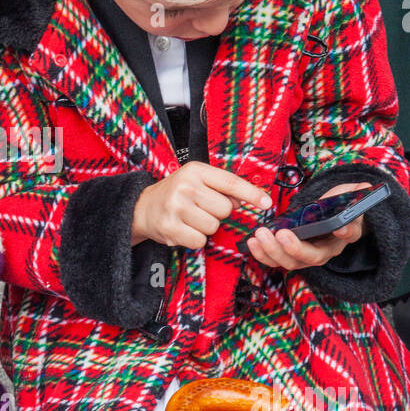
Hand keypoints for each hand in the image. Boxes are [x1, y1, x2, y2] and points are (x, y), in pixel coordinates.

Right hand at [132, 161, 272, 249]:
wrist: (142, 208)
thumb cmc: (176, 194)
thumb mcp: (196, 181)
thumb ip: (221, 187)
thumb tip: (245, 201)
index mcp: (195, 170)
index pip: (230, 182)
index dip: (251, 194)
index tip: (267, 203)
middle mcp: (186, 186)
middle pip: (225, 209)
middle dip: (218, 213)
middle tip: (200, 209)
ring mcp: (177, 207)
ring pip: (213, 226)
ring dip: (206, 227)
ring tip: (190, 219)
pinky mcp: (171, 228)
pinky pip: (200, 240)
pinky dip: (195, 239)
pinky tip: (184, 229)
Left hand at [246, 181, 371, 271]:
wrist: (325, 220)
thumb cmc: (337, 208)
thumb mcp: (349, 197)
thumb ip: (357, 193)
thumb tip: (365, 187)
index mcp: (344, 234)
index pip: (349, 235)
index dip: (345, 232)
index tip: (340, 228)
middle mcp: (325, 251)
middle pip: (311, 257)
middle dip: (294, 247)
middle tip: (279, 233)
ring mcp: (305, 256)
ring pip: (290, 262)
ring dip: (272, 251)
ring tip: (259, 236)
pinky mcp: (289, 255)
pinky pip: (275, 260)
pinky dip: (262, 254)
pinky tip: (252, 241)